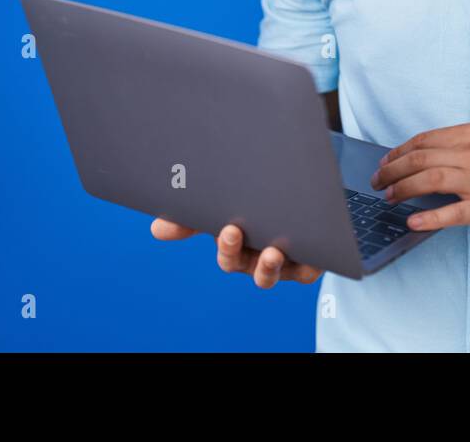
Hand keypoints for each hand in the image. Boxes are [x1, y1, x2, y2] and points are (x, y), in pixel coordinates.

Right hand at [150, 218, 323, 287]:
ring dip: (268, 266)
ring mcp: (285, 263)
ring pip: (272, 273)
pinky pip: (309, 270)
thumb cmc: (262, 206)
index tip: (226, 229)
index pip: (226, 254)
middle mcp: (257, 258)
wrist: (307, 197)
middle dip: (235, 251)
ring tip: (272, 252)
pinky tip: (309, 252)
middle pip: (243, 265)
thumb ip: (196, 216)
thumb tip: (157, 228)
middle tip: (233, 232)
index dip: (226, 246)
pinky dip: (308, 265)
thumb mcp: (231, 204)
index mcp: (238, 246)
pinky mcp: (312, 263)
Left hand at [369, 123, 469, 230]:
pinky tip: (412, 221)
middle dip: (392, 170)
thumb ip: (460, 144)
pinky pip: (451, 212)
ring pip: (429, 180)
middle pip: (419, 159)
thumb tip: (424, 156)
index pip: (423, 140)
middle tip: (378, 181)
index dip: (398, 152)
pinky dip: (427, 217)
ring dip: (402, 189)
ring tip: (389, 197)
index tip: (386, 161)